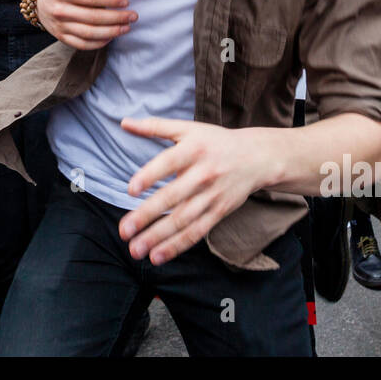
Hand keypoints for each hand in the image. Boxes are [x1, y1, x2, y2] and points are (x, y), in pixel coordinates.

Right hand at [36, 0, 135, 49]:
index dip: (109, 0)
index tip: (126, 1)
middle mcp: (60, 9)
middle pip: (92, 17)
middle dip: (116, 18)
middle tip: (133, 16)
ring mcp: (60, 25)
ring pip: (88, 33)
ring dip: (111, 32)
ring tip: (126, 28)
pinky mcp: (61, 36)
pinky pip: (82, 44)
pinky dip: (98, 43)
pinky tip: (111, 37)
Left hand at [117, 118, 277, 264]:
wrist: (256, 157)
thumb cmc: (215, 141)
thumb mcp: (188, 129)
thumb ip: (155, 126)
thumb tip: (124, 122)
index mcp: (194, 149)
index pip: (169, 162)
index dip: (150, 175)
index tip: (131, 189)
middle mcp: (203, 174)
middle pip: (173, 197)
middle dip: (148, 215)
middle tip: (124, 230)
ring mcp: (212, 196)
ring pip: (183, 220)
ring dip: (159, 237)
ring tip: (136, 250)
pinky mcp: (219, 212)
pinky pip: (196, 232)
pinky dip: (177, 245)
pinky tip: (158, 256)